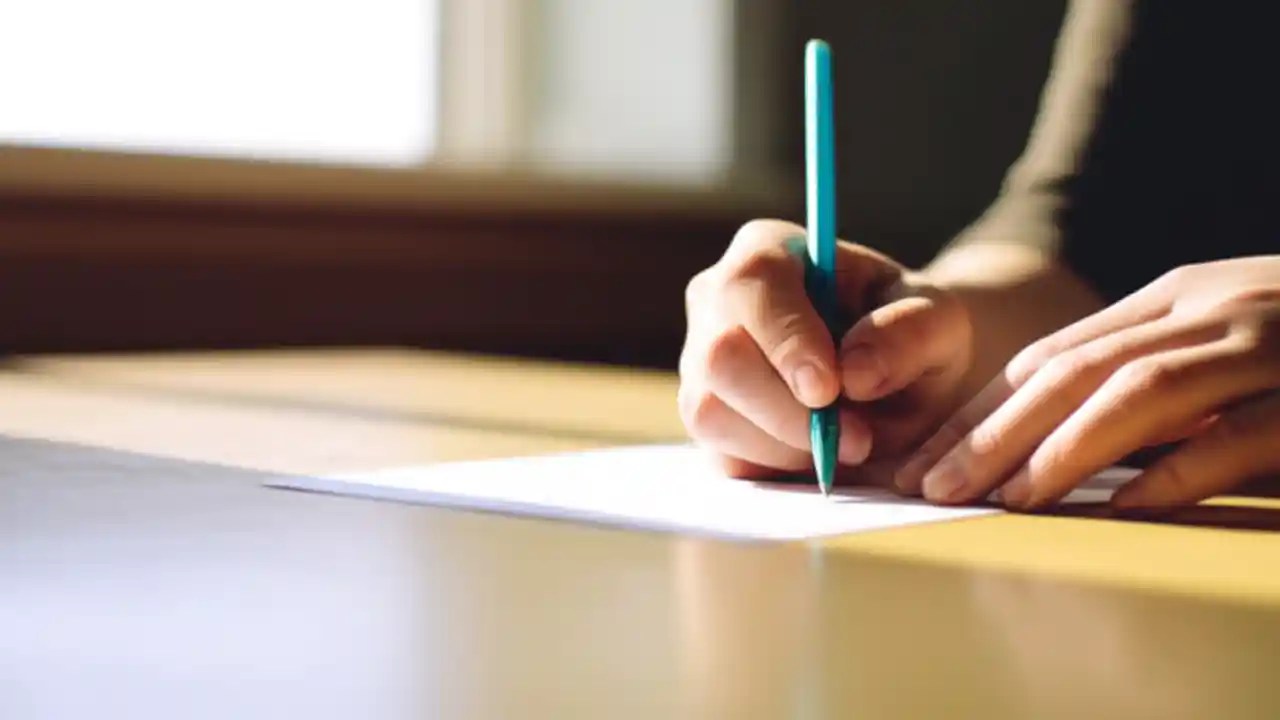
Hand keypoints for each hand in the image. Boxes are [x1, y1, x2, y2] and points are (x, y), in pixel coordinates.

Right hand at [678, 219, 972, 478]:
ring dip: (786, 445)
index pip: (751, 284)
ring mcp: (700, 361)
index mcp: (768, 250)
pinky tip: (817, 452)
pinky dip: (775, 467)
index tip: (829, 389)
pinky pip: (719, 454)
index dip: (785, 339)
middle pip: (719, 357)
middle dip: (789, 412)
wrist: (905, 380)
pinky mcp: (706, 416)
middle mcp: (717, 300)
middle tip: (857, 437)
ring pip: (711, 413)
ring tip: (846, 442)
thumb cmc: (913, 335)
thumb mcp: (939, 323)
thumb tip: (855, 372)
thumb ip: (909, 333)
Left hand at [897, 256, 1279, 509]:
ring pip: (1140, 392)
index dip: (983, 409)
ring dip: (1062, 450)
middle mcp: (1210, 309)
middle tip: (934, 485)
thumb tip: (1042, 441)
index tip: (928, 458)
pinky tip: (1123, 506)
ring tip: (1005, 499)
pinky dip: (1176, 471)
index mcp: (1174, 297)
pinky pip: (1238, 433)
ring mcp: (1266, 345)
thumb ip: (1140, 379)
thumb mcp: (1212, 344)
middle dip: (993, 432)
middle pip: (1075, 372)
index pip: (1052, 357)